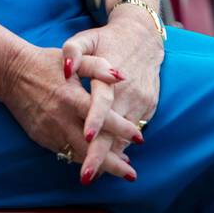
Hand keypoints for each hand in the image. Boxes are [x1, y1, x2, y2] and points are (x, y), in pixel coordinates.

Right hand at [0, 41, 143, 183]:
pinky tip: (94, 160)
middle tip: (132, 174)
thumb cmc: (46, 63)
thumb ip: (98, 67)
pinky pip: (64, 152)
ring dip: (99, 165)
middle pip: (92, 147)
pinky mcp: (42, 137)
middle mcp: (62, 118)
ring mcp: (51, 131)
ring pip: (78, 155)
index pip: (103, 118)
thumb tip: (121, 76)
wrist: (12, 73)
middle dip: (113, 163)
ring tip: (119, 170)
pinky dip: (81, 159)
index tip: (140, 138)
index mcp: (73, 98)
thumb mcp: (73, 59)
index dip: (122, 129)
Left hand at [62, 11, 163, 182]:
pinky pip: (133, 131)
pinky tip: (108, 159)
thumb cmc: (107, 40)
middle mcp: (127, 92)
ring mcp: (140, 101)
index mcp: (110, 76)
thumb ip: (73, 50)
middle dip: (101, 154)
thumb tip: (65, 67)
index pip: (103, 101)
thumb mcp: (87, 38)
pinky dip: (121, 145)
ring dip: (111, 155)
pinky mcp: (148, 107)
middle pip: (113, 129)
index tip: (84, 137)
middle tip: (85, 176)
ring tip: (93, 174)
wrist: (143, 37)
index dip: (95, 120)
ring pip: (125, 135)